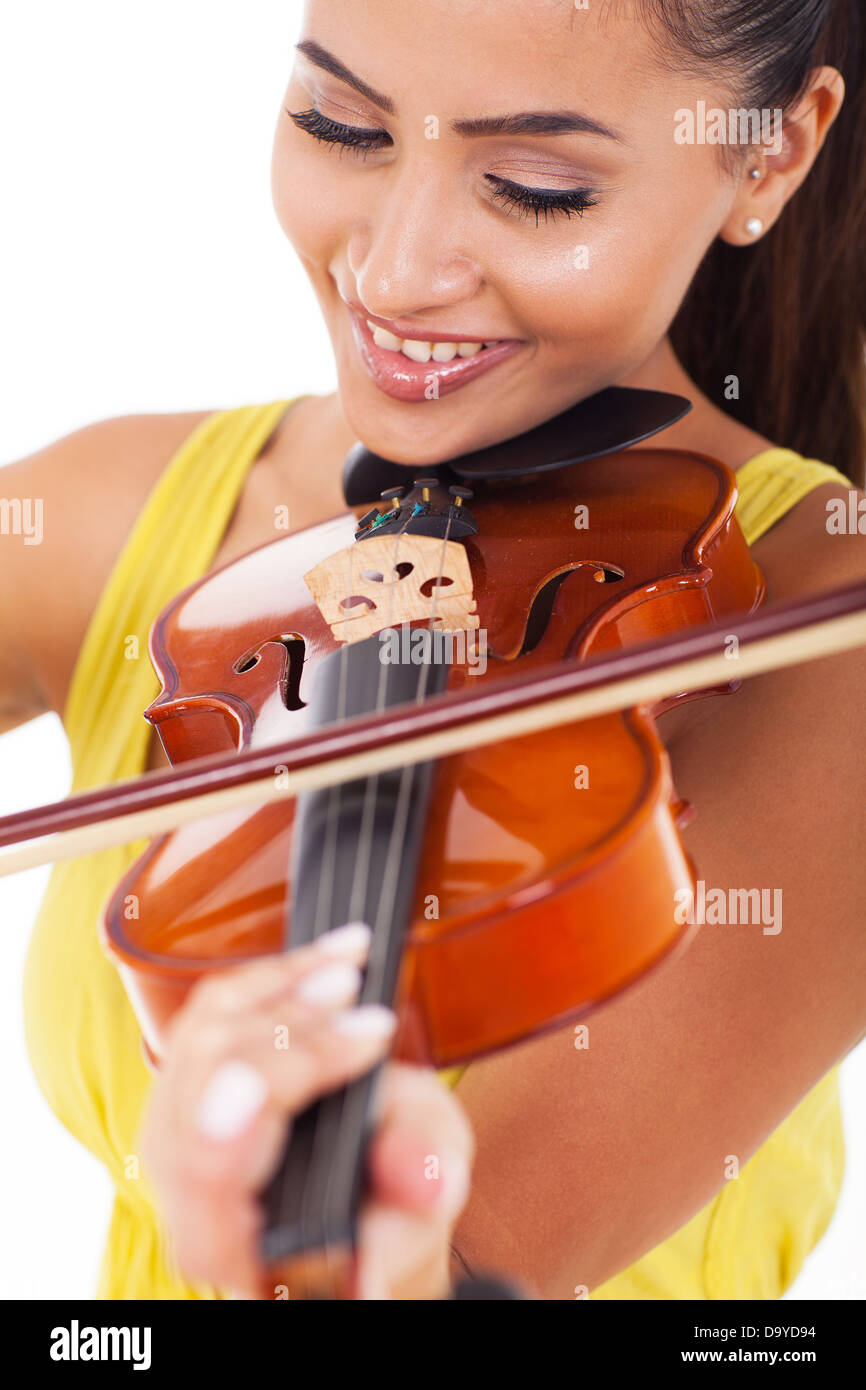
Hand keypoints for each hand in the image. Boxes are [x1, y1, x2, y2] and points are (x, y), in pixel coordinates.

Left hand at [139, 923, 473, 1299]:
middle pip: (207, 1083)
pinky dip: (278, 974)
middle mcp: (184, 1183)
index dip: (230, 1130)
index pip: (205, 1182)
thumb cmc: (380, 1223)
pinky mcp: (190, 1076)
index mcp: (231, 1243)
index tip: (270, 1083)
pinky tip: (333, 956)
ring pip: (207, 1031)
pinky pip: (216, 1006)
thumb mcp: (421, 1221)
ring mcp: (178, 1122)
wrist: (359, 1212)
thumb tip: (427, 1177)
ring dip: (285, 987)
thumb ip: (420, 1196)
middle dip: (289, 1031)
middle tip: (364, 1005)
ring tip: (353, 966)